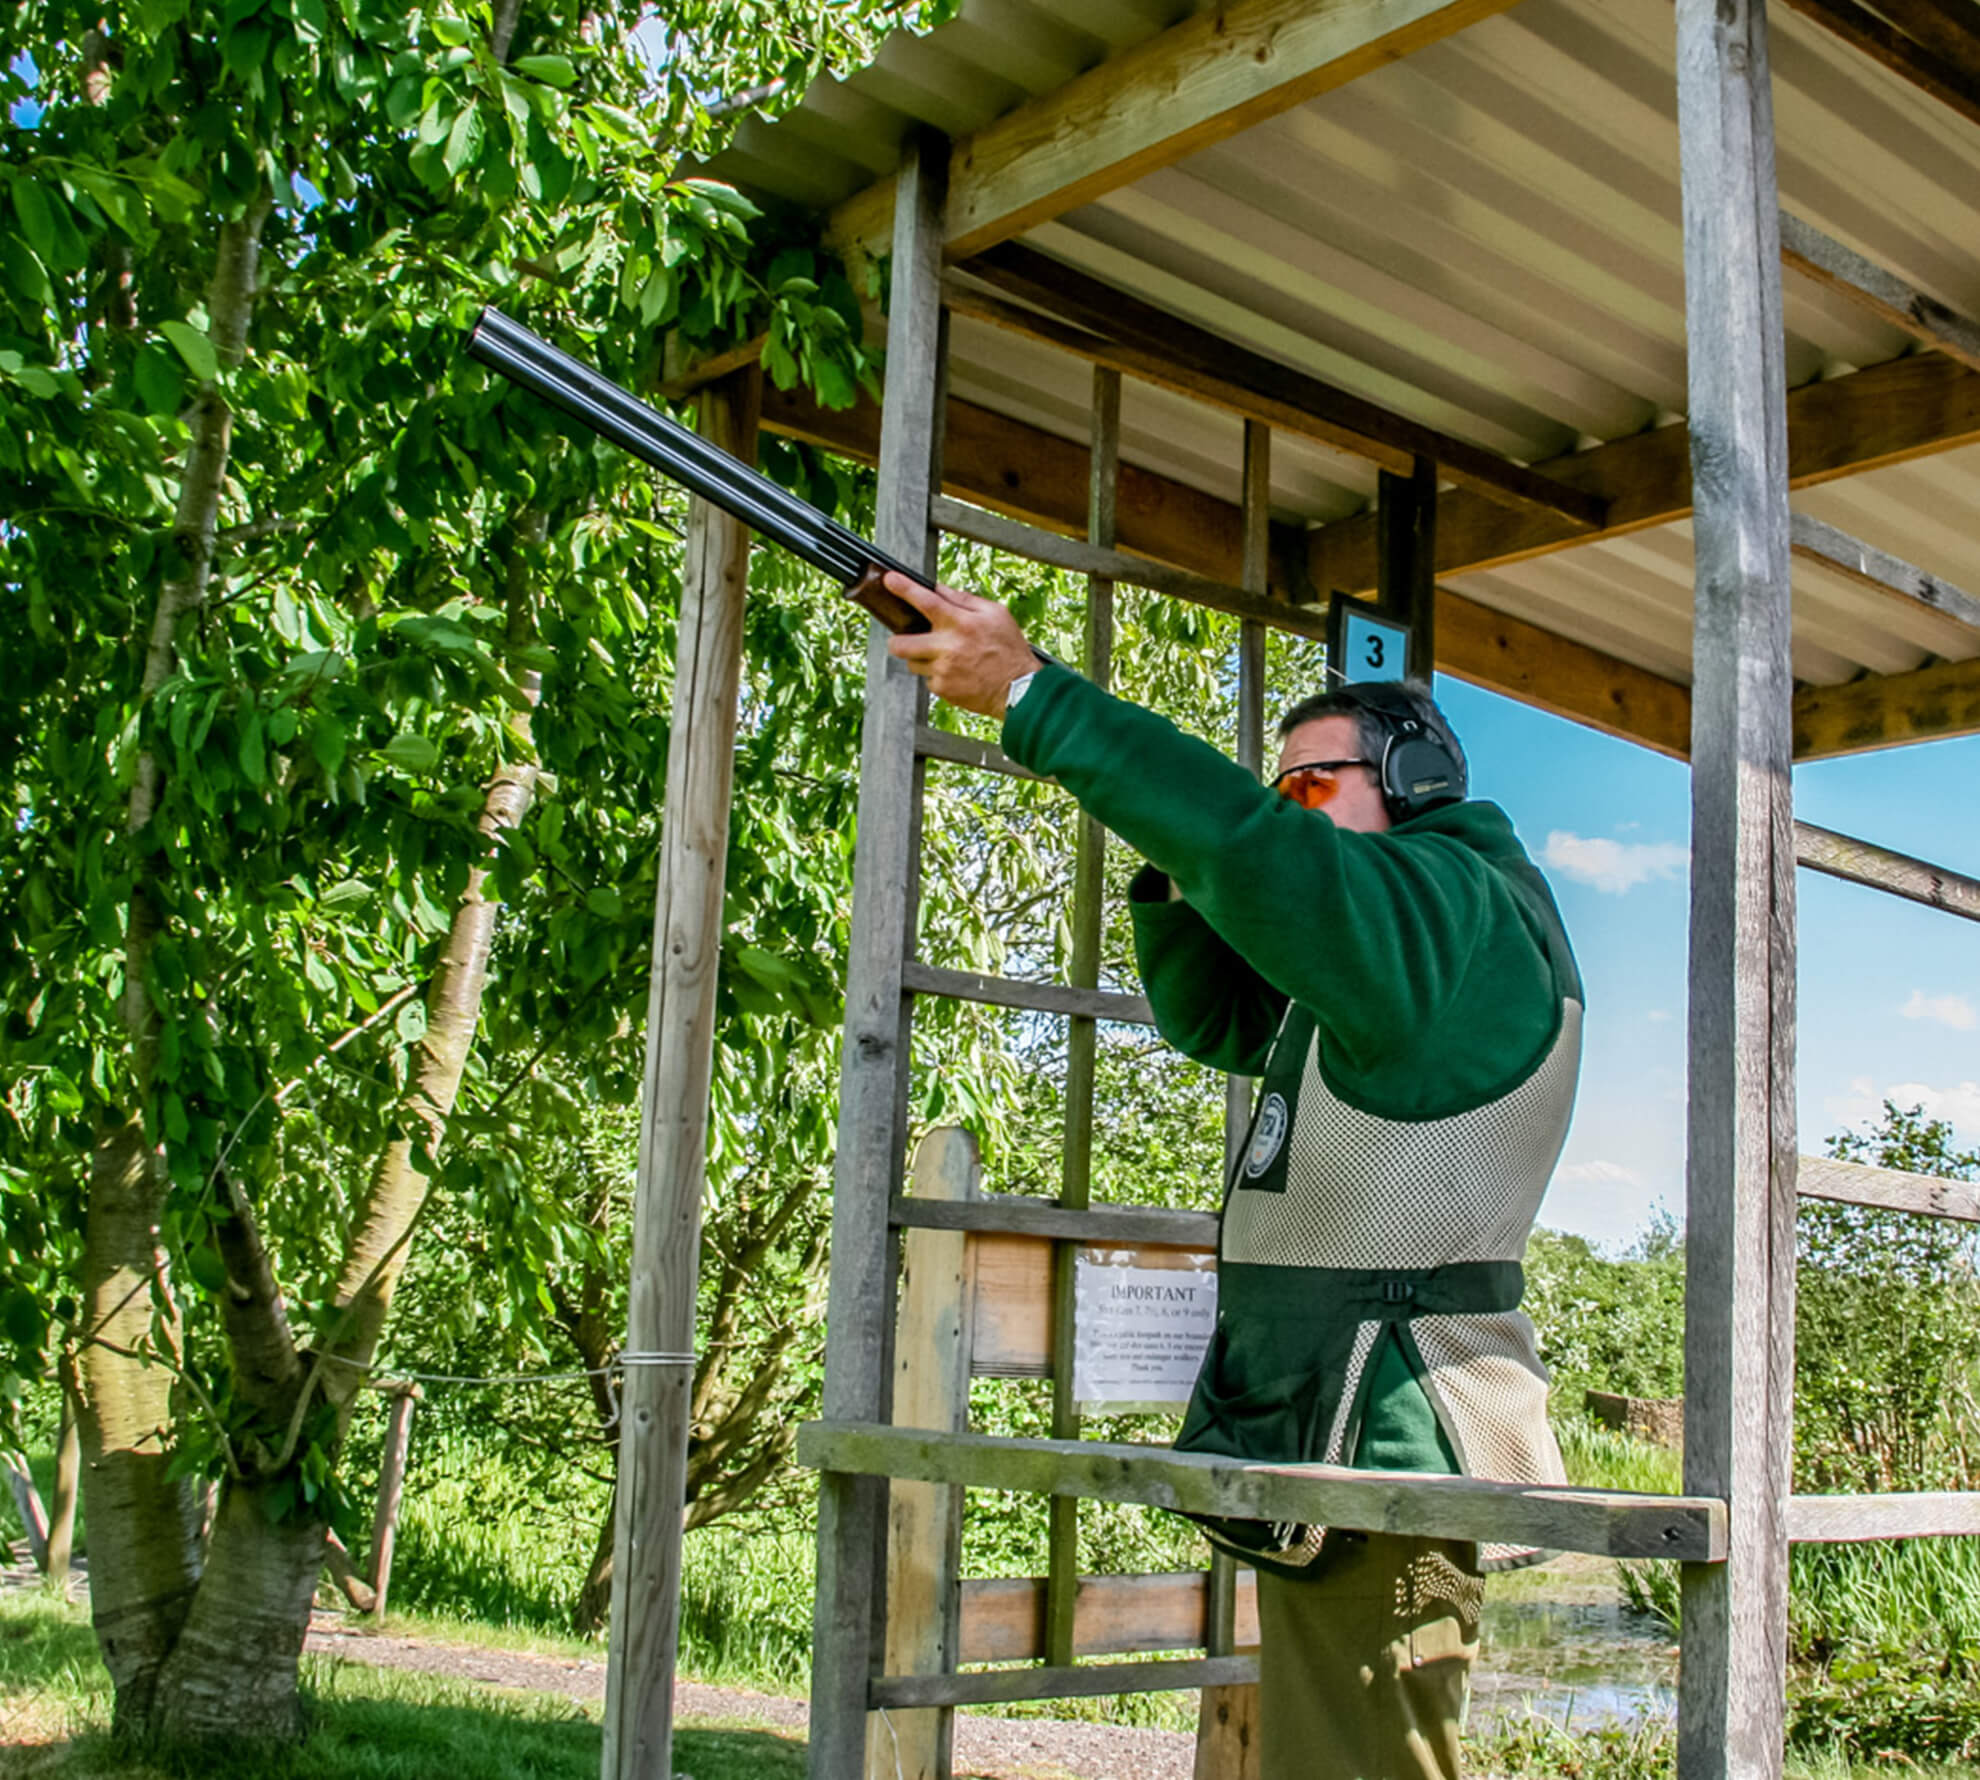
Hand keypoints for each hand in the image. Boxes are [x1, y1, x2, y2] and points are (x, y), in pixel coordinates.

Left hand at [882, 571, 1037, 717]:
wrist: (1019, 688)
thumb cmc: (1009, 649)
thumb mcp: (995, 614)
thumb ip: (964, 600)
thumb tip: (940, 589)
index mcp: (961, 623)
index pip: (925, 601)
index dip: (904, 588)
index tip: (890, 580)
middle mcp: (948, 647)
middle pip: (900, 644)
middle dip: (897, 641)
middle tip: (904, 639)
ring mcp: (943, 670)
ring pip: (912, 663)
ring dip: (921, 659)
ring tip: (944, 657)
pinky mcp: (943, 689)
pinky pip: (928, 680)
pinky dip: (937, 675)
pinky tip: (955, 672)